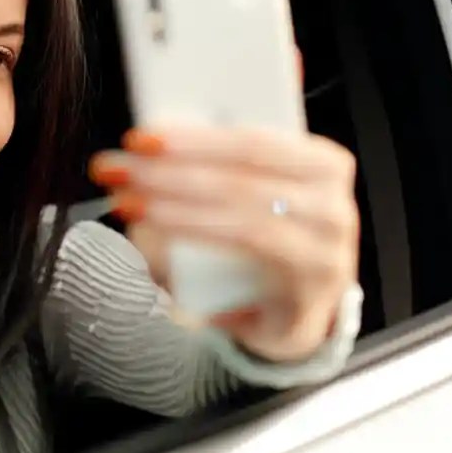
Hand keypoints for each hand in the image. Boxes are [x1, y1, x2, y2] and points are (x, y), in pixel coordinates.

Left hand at [89, 125, 359, 361]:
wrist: (291, 315)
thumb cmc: (263, 241)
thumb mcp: (245, 194)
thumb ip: (215, 162)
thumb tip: (152, 138)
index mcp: (321, 164)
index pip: (254, 139)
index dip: (194, 137)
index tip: (140, 137)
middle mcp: (334, 203)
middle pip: (244, 174)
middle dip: (171, 168)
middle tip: (117, 168)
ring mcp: (328, 250)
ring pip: (242, 214)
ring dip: (173, 203)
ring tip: (126, 201)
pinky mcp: (310, 290)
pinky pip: (247, 252)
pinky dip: (195, 236)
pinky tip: (156, 231)